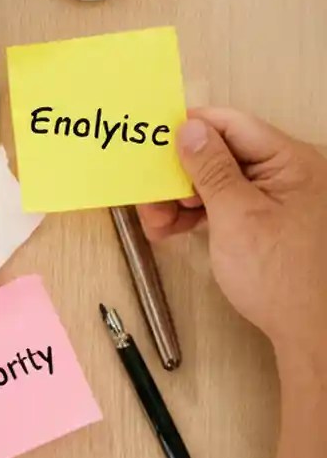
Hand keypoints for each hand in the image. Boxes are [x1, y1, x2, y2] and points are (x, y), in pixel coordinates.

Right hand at [136, 108, 326, 363]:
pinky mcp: (265, 219)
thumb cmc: (279, 275)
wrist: (308, 332)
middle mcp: (287, 172)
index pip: (232, 125)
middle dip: (179, 173)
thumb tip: (189, 128)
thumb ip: (211, 168)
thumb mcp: (235, 216)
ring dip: (181, 197)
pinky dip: (197, 213)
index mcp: (291, 161)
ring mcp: (277, 197)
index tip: (151, 143)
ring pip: (217, 180)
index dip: (189, 129)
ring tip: (156, 223)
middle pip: (221, 153)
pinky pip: (224, 202)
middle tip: (148, 198)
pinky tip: (172, 229)